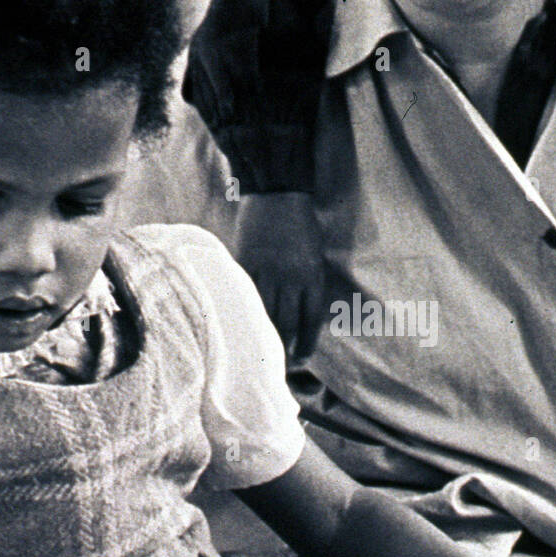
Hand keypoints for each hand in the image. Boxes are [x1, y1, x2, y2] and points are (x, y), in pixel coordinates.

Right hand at [236, 192, 326, 358]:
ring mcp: (266, 271)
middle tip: (280, 363)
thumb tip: (300, 318)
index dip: (306, 343)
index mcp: (312, 277)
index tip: (302, 357)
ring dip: (262, 334)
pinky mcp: (245, 264)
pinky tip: (241, 322)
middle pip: (286, 323)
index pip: (310, 321)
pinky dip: (243, 310)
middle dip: (284, 346)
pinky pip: (243, 295)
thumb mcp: (314, 257)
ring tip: (259, 349)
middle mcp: (290, 278)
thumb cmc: (302, 226)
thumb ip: (307, 285)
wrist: (278, 194)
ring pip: (263, 313)